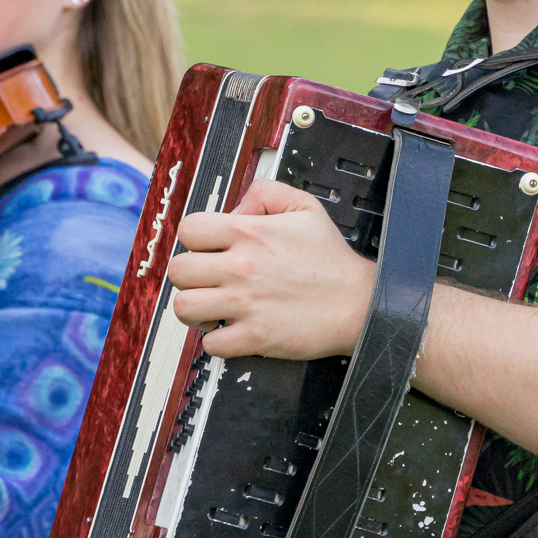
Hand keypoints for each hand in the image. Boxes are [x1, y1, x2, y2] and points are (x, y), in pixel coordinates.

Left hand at [167, 179, 374, 359]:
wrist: (359, 304)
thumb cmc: (332, 260)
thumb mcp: (304, 207)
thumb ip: (265, 193)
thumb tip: (236, 208)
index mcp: (250, 233)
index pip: (189, 229)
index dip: (194, 239)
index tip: (207, 248)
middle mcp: (241, 268)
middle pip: (178, 270)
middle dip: (189, 275)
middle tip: (206, 280)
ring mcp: (245, 304)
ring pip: (185, 308)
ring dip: (194, 309)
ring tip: (211, 306)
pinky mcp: (254, 337)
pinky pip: (212, 344)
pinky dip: (217, 340)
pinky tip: (231, 329)